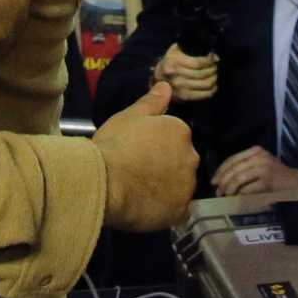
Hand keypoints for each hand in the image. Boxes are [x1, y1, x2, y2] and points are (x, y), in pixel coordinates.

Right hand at [95, 81, 199, 230]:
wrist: (106, 182)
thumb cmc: (115, 144)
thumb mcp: (128, 117)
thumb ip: (151, 102)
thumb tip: (167, 85)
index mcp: (180, 131)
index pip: (175, 136)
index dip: (156, 144)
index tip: (138, 149)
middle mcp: (191, 157)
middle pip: (181, 160)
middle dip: (166, 164)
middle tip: (139, 169)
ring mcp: (188, 186)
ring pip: (180, 185)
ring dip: (167, 186)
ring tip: (140, 189)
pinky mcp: (181, 211)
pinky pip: (177, 208)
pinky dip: (165, 207)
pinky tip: (146, 205)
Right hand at [155, 44, 219, 101]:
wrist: (158, 79)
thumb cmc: (170, 62)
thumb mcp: (175, 50)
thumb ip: (191, 49)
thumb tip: (214, 56)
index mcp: (173, 62)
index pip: (198, 63)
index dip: (209, 60)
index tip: (213, 58)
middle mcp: (176, 76)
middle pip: (203, 73)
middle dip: (213, 69)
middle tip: (214, 66)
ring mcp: (180, 88)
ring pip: (206, 83)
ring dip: (214, 78)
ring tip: (214, 75)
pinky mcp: (184, 97)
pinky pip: (205, 94)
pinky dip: (212, 90)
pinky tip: (213, 86)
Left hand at [212, 146, 297, 199]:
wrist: (295, 182)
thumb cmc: (275, 175)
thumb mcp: (260, 164)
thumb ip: (244, 166)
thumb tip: (221, 178)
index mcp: (255, 151)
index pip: (232, 159)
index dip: (221, 170)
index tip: (214, 181)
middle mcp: (259, 157)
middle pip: (234, 169)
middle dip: (223, 181)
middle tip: (218, 192)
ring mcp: (264, 168)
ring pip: (239, 179)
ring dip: (229, 189)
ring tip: (226, 195)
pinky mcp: (268, 181)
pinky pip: (248, 188)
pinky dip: (240, 194)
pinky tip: (238, 197)